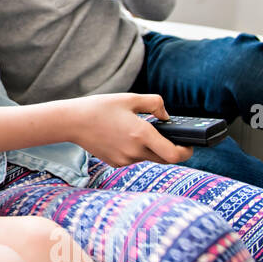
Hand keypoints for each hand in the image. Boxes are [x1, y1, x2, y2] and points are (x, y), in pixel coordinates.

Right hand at [61, 93, 192, 166]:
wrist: (73, 122)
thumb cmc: (101, 107)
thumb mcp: (130, 98)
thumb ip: (155, 104)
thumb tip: (167, 117)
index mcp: (142, 134)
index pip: (174, 154)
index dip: (186, 152)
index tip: (189, 145)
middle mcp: (135, 151)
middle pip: (164, 159)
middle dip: (171, 150)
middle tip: (171, 138)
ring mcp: (124, 159)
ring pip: (148, 157)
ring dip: (150, 148)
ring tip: (138, 131)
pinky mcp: (115, 163)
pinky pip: (133, 158)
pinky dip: (135, 150)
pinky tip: (122, 137)